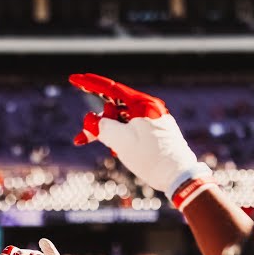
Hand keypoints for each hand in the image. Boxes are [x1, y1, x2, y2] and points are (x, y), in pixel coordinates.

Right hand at [69, 73, 211, 195]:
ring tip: (109, 149)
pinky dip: (119, 137)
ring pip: (121, 120)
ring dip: (108, 132)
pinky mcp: (155, 132)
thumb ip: (102, 126)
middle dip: (98, 122)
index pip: (110, 88)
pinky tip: (118, 151)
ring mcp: (152, 120)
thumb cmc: (151, 157)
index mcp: (142, 104)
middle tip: (82, 139)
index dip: (89, 83)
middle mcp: (149, 108)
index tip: (74, 79)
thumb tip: (91, 120)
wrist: (179, 175)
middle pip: (114, 107)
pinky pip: (131, 129)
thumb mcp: (121, 141)